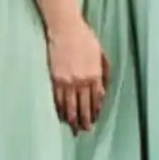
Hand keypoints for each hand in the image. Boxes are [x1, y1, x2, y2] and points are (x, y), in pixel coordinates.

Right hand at [46, 18, 108, 135]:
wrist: (66, 29)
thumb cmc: (86, 39)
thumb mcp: (101, 54)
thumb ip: (104, 73)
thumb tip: (103, 91)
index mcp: (95, 74)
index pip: (96, 99)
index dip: (95, 111)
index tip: (95, 119)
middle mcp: (82, 81)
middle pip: (84, 106)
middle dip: (85, 120)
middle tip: (86, 130)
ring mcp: (67, 81)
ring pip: (70, 106)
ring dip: (73, 119)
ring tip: (74, 128)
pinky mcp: (55, 79)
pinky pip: (58, 99)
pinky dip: (60, 109)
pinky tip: (62, 116)